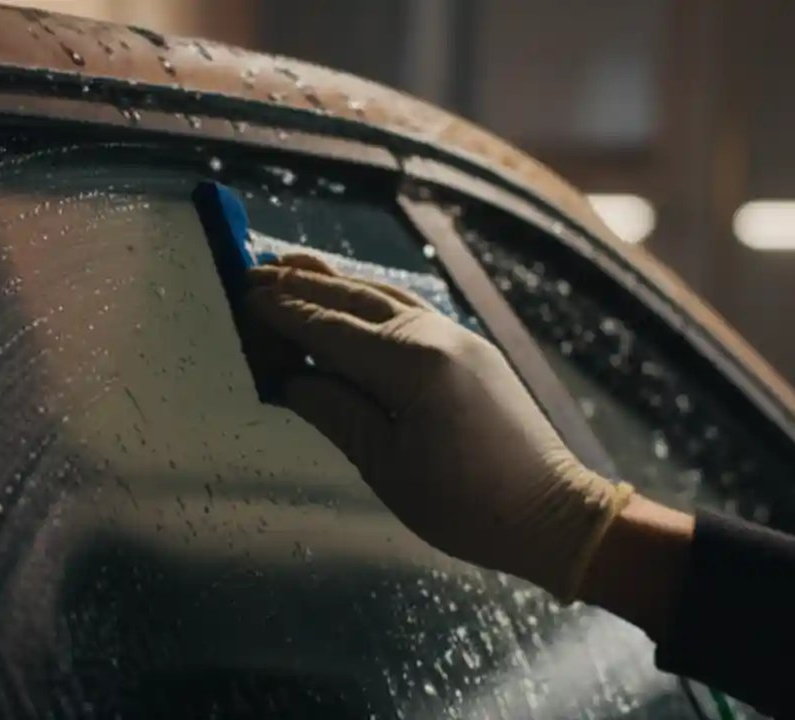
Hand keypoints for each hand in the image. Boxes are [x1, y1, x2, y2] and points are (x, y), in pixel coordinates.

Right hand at [245, 255, 633, 601]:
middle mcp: (435, 336)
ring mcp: (459, 338)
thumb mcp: (386, 467)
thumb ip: (336, 412)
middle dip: (303, 285)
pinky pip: (411, 311)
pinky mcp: (472, 350)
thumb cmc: (465, 505)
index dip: (284, 314)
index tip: (243, 295)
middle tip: (254, 270)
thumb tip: (292, 380)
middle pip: (356, 299)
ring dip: (338, 283)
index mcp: (411, 365)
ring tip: (294, 269)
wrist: (551, 513)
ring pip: (386, 297)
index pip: (331, 330)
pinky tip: (352, 301)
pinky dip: (372, 301)